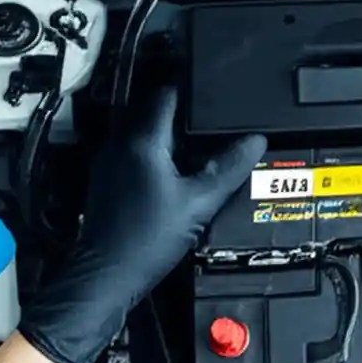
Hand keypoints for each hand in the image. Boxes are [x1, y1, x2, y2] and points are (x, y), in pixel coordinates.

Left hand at [18, 88, 266, 362]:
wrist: (107, 276)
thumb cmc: (146, 240)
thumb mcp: (199, 203)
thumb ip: (228, 168)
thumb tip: (254, 142)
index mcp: (142, 141)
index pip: (167, 94)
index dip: (192, 86)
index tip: (213, 86)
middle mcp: (120, 145)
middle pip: (154, 111)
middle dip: (184, 111)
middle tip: (213, 115)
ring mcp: (110, 163)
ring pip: (144, 132)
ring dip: (170, 133)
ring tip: (200, 143)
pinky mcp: (107, 181)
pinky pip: (136, 153)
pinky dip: (158, 153)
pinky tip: (177, 171)